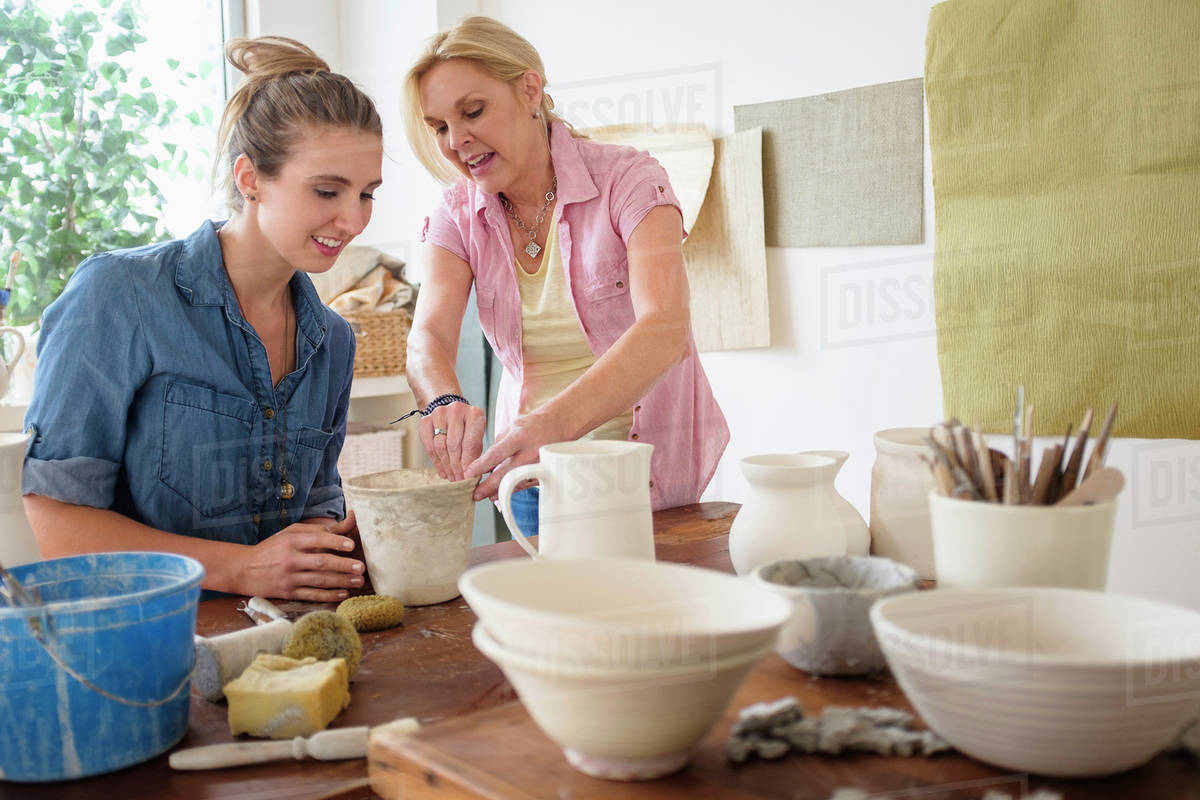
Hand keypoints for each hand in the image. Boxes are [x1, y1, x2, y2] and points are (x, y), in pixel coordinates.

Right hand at [239, 511, 364, 601]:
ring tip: (358, 581)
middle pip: (321, 562)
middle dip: (343, 565)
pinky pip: (311, 595)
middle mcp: (290, 559)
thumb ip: (315, 530)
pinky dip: (328, 595)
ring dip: (341, 581)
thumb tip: (342, 526)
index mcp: (291, 541)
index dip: (335, 542)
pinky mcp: (287, 593)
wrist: (244, 569)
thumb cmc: (272, 548)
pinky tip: (343, 593)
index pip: (316, 539)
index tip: (351, 545)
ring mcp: (289, 578)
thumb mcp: (290, 533)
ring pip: (319, 580)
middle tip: (361, 567)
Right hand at [419, 401, 485, 481]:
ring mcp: (439, 413)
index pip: (470, 443)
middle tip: (458, 479)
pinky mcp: (425, 419)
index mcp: (474, 414)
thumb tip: (471, 476)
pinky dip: (435, 460)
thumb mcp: (478, 439)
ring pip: (440, 446)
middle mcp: (456, 409)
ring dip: (445, 464)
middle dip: (456, 466)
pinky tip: (441, 470)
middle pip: (454, 445)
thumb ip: (475, 455)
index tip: (467, 477)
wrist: (453, 414)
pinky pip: (429, 444)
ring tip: (450, 476)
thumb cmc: (468, 430)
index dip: (468, 463)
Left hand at [465, 410, 566, 500]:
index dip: (480, 466)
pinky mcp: (545, 472)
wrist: (559, 425)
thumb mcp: (512, 427)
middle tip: (475, 494)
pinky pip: (526, 485)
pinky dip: (512, 489)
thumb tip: (484, 463)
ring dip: (499, 491)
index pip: (496, 454)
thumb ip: (498, 444)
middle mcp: (530, 451)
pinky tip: (501, 493)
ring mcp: (539, 464)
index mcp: (519, 436)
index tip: (468, 474)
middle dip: (488, 486)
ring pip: (516, 483)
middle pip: (505, 473)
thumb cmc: (532, 425)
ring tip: (485, 495)